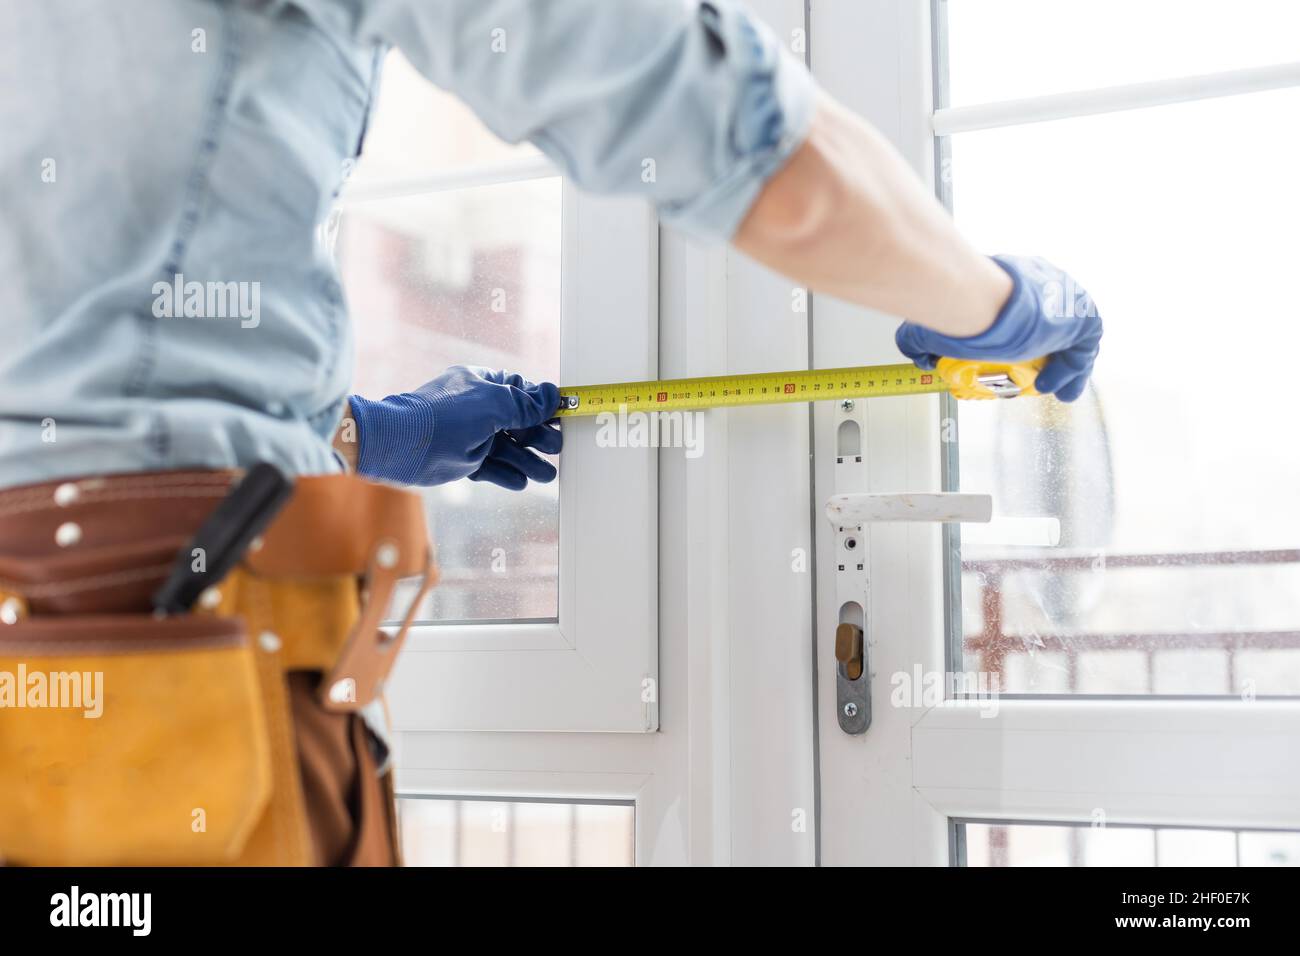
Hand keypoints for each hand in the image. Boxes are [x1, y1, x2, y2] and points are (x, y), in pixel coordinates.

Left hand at [348, 366, 561, 488]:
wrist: (398, 445)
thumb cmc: (442, 417)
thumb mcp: (492, 404)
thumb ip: (525, 403)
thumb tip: (553, 395)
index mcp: (482, 384)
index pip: (520, 391)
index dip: (542, 406)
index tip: (562, 418)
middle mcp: (476, 408)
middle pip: (517, 423)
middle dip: (538, 438)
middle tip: (556, 449)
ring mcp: (468, 435)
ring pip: (506, 448)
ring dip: (526, 461)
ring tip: (547, 476)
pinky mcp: (460, 460)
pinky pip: (489, 467)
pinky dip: (505, 474)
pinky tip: (521, 482)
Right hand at [895, 255, 1102, 401]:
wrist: (979, 300)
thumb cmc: (957, 305)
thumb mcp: (936, 325)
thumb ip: (926, 339)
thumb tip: (918, 353)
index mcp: (1017, 277)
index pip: (1029, 310)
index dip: (1026, 338)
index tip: (1017, 360)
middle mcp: (1046, 283)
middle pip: (1056, 324)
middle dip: (1049, 353)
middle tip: (1037, 377)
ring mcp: (1067, 299)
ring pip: (1073, 338)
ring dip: (1062, 366)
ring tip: (1047, 388)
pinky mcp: (1083, 318)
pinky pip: (1082, 350)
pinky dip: (1069, 371)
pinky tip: (1050, 385)